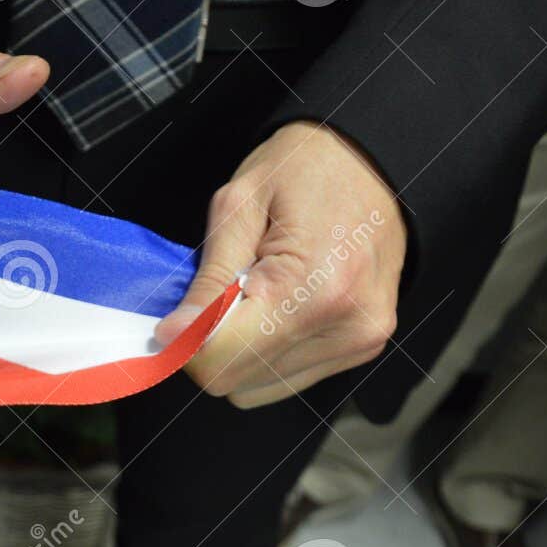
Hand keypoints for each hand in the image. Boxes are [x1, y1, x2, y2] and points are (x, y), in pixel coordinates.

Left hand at [154, 121, 406, 407]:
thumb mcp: (238, 207)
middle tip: (219, 293)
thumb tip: (172, 336)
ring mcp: (359, 341)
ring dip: (239, 350)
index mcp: (314, 290)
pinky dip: (266, 351)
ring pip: (257, 388)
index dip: (185, 343)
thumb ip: (207, 281)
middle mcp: (345, 327)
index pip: (221, 362)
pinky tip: (278, 305)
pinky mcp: (363, 346)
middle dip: (210, 345)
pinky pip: (287, 377)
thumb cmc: (304, 168)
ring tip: (256, 294)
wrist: (374, 157)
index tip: (175, 317)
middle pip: (235, 381)